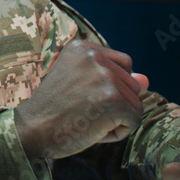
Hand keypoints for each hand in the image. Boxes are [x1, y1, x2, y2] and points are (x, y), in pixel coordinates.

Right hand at [14, 40, 148, 159]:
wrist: (32, 129)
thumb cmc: (53, 109)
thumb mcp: (80, 85)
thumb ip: (114, 78)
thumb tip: (147, 80)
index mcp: (82, 48)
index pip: (124, 64)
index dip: (110, 86)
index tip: (82, 95)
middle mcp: (95, 57)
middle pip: (133, 83)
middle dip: (114, 103)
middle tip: (81, 109)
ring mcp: (106, 78)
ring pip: (135, 103)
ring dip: (116, 117)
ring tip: (86, 118)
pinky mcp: (115, 101)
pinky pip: (133, 120)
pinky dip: (117, 131)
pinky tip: (93, 130)